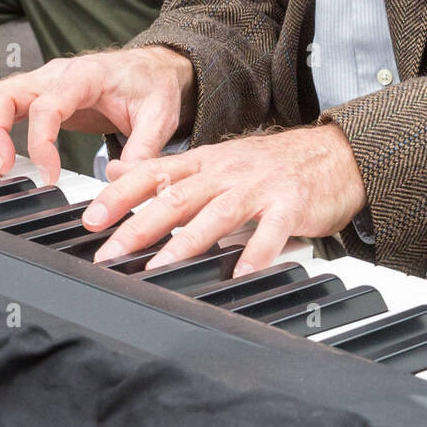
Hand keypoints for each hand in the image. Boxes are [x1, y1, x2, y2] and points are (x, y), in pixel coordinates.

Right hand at [0, 44, 194, 185]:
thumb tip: (118, 178)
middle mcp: (59, 74)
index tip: (49, 175)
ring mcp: (47, 83)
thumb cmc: (155, 85)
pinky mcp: (44, 95)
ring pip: (1, 98)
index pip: (48, 105)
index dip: (41, 143)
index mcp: (86, 75)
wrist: (156, 67)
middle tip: (1, 169)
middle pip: (8, 93)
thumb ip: (143, 149)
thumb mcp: (160, 116)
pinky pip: (6, 105)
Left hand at [84, 123, 366, 276]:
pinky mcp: (292, 204)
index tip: (92, 219)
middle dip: (139, 226)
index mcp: (206, 161)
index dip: (121, 195)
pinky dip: (257, 252)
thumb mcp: (216, 158)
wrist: (335, 154)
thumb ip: (168, 169)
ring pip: (217, 213)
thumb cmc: (273, 164)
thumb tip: (117, 171)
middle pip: (177, 197)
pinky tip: (242, 272)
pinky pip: (272, 230)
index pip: (154, 173)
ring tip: (161, 268)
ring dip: (187, 242)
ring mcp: (260, 186)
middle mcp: (228, 171)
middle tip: (110, 252)